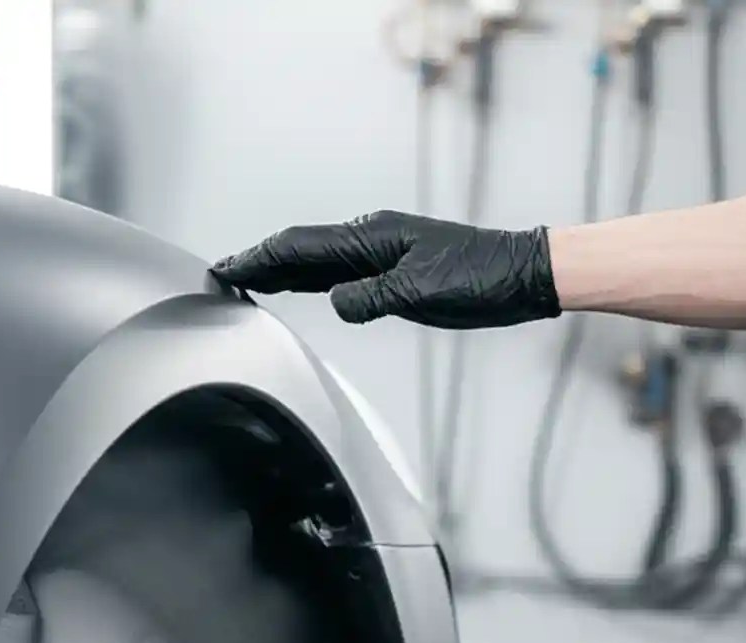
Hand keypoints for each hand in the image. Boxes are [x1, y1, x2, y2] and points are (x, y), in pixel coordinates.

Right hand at [210, 210, 562, 328]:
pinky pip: (338, 273)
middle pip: (301, 249)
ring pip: (316, 261)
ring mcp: (380, 253)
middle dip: (259, 261)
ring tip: (246, 279)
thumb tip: (336, 302)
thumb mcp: (422, 291)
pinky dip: (308, 280)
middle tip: (222, 273)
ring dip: (280, 270)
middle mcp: (370, 239)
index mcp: (372, 237)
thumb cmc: (482, 278)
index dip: (259, 257)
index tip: (226, 267)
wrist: (523, 274)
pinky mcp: (391, 270)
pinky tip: (296, 288)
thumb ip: (372, 296)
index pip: (300, 247)